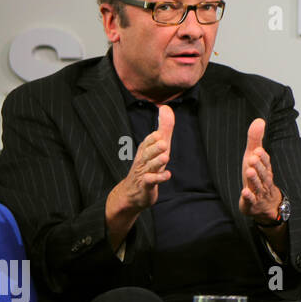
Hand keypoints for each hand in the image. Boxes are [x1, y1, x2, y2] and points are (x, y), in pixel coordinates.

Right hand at [105, 105, 173, 248]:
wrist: (132, 193)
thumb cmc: (147, 166)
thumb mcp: (157, 146)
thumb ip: (164, 128)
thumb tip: (166, 107)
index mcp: (145, 150)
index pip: (148, 142)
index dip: (153, 139)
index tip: (159, 133)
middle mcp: (143, 161)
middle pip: (147, 153)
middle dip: (154, 148)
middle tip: (163, 143)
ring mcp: (144, 173)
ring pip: (149, 166)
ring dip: (157, 162)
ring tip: (165, 157)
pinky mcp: (146, 186)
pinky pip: (151, 181)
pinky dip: (159, 178)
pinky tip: (168, 175)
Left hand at [239, 118, 280, 222]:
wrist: (265, 204)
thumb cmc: (258, 177)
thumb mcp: (255, 158)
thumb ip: (256, 140)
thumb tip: (259, 120)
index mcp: (266, 169)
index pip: (266, 162)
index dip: (262, 157)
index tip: (258, 150)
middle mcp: (264, 181)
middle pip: (263, 173)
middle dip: (259, 166)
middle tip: (253, 158)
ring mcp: (259, 193)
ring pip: (258, 186)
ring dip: (254, 179)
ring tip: (249, 171)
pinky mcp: (252, 203)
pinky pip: (251, 200)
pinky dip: (248, 197)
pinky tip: (244, 192)